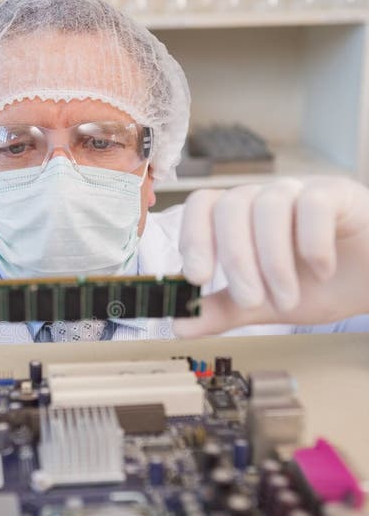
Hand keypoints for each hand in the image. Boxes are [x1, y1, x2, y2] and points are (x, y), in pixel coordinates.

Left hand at [173, 176, 368, 337]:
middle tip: (252, 301)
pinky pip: (313, 204)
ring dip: (273, 260)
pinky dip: (312, 244)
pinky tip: (322, 270)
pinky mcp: (339, 193)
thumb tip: (177, 323)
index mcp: (242, 218)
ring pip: (269, 206)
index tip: (196, 278)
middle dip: (235, 259)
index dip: (193, 237)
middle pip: (231, 206)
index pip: (203, 206)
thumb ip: (222, 310)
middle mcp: (266, 198)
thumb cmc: (320, 285)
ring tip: (287, 299)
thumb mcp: (264, 304)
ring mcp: (302, 191)